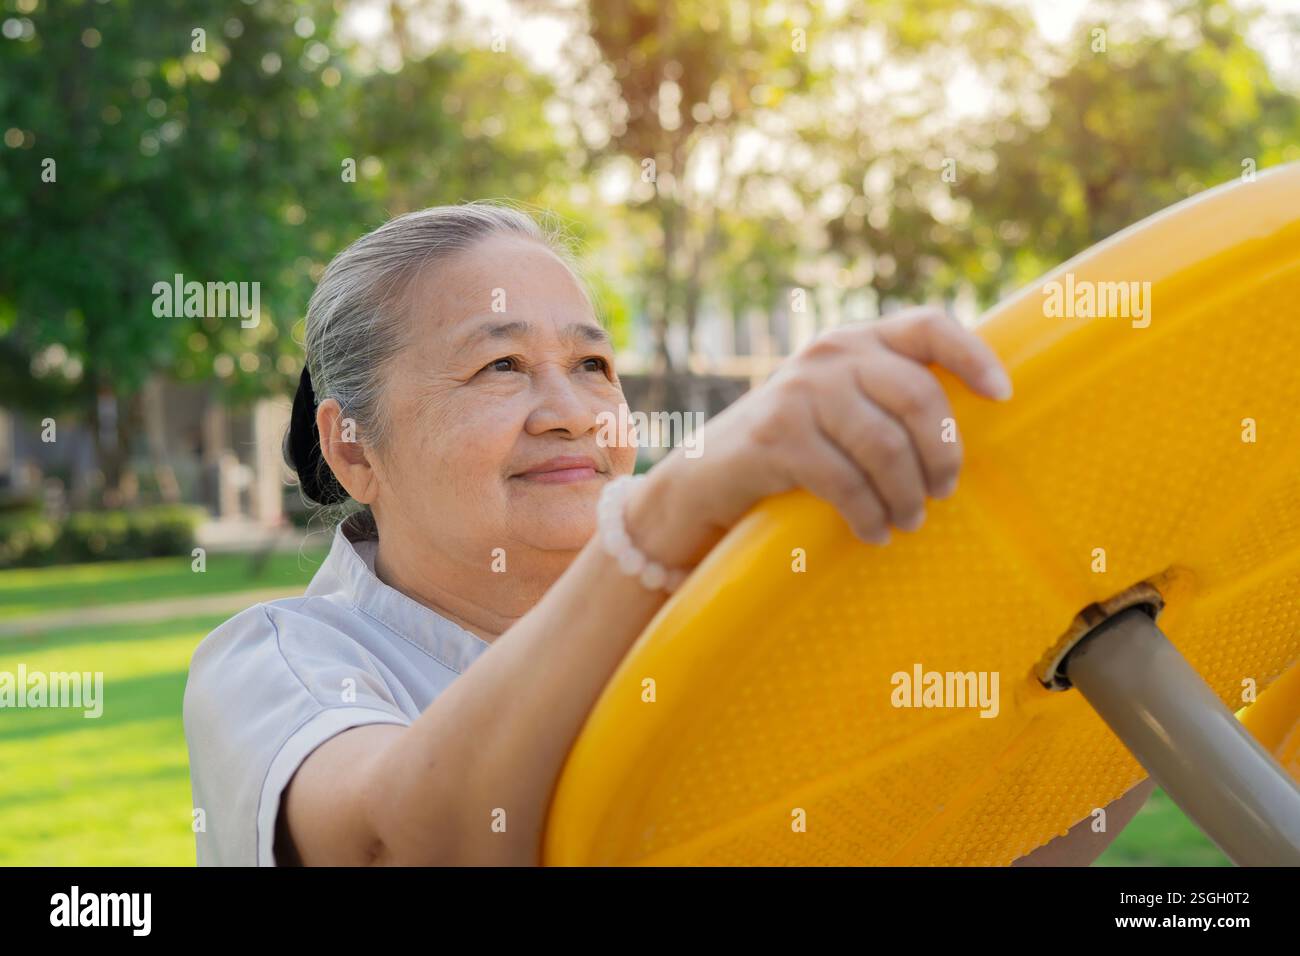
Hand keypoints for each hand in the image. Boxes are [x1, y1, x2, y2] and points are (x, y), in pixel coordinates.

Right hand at [626, 306, 1011, 566]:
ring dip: (908, 494)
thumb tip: (969, 430)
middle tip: (944, 491)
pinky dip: (869, 515)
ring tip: (909, 520)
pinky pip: (846, 482)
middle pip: (920, 396)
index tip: (1002, 397)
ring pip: (887, 446)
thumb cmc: (789, 445)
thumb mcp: (836, 405)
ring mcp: (800, 393)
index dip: (974, 356)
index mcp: (854, 341)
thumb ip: (885, 396)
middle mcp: (829, 356)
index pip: (928, 325)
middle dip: (943, 453)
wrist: (704, 476)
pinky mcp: (776, 438)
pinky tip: (872, 532)